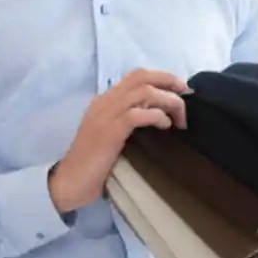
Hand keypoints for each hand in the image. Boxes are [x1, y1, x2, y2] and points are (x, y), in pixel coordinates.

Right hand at [48, 69, 189, 213]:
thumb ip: (127, 120)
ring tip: (179, 119)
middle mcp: (105, 102)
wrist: (71, 181)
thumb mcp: (110, 133)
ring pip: (145, 92)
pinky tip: (165, 126)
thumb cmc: (93, 163)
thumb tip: (157, 113)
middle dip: (169, 81)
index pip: (136, 76)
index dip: (162, 77)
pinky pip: (139, 114)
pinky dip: (157, 117)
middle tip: (186, 94)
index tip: (180, 90)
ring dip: (169, 102)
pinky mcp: (110, 131)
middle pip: (142, 76)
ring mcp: (106, 115)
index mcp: (104, 101)